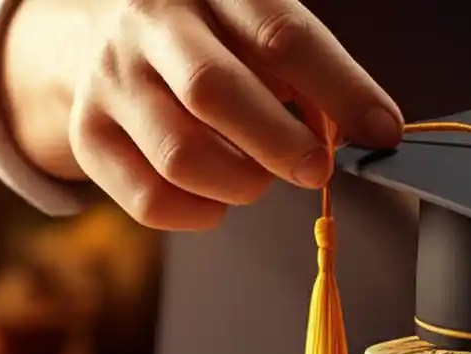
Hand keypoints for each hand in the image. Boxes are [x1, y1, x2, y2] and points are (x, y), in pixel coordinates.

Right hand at [4, 0, 401, 229]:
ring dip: (240, 183)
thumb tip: (368, 128)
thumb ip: (311, 74)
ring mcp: (113, 79)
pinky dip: (198, 213)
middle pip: (216, 90)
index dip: (341, 89)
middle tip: (317, 169)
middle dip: (282, 143)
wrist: (102, 30)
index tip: (382, 130)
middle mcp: (154, 24)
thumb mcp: (261, 30)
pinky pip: (150, 199)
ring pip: (181, 154)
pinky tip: (216, 199)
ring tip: (259, 178)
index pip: (283, 36)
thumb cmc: (212, 38)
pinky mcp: (89, 133)